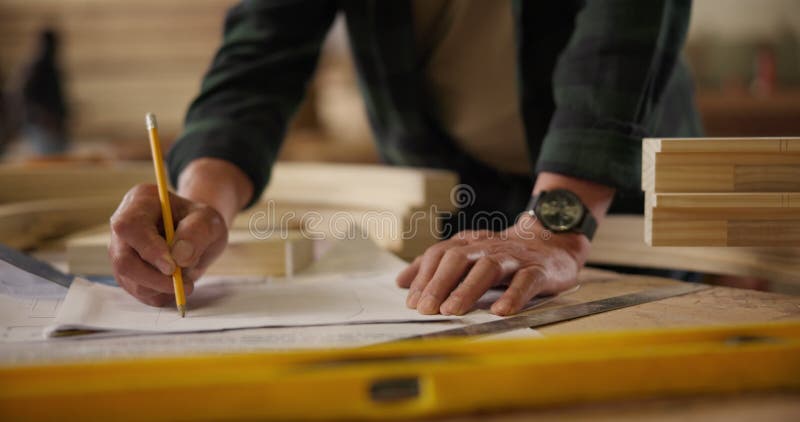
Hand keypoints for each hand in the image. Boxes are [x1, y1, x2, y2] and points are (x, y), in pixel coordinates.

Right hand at [108, 184, 227, 306]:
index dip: (149, 250)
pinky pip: (137, 291)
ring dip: (159, 288)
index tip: (172, 268)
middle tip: (184, 285)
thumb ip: (197, 232)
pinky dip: (159, 295)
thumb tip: (178, 257)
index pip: (130, 227)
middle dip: (153, 278)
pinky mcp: (126, 271)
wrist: (196, 231)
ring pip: (128, 278)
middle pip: (123, 259)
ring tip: (187, 282)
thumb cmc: (200, 221)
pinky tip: (177, 287)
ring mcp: (121, 250)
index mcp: (141, 202)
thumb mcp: (209, 220)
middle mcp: (122, 226)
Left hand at [396, 214, 588, 315]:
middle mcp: (488, 247)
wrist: (553, 242)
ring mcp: (514, 257)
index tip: (412, 301)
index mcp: (469, 244)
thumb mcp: (468, 255)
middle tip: (426, 309)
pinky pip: (526, 281)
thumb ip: (435, 267)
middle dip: (439, 284)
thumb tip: (401, 282)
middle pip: (458, 258)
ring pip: (488, 268)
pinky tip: (501, 311)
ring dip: (467, 290)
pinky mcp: (539, 269)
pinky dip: (513, 295)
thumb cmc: (504, 255)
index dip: (424, 276)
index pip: (440, 254)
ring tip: (451, 311)